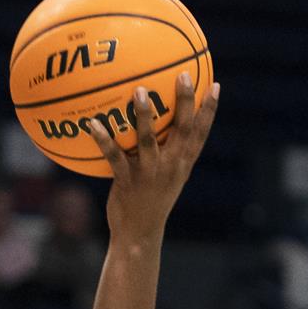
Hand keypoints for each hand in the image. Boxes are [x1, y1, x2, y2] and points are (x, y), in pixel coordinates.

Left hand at [83, 72, 220, 243]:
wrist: (139, 233)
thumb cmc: (150, 201)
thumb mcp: (166, 177)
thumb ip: (168, 153)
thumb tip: (160, 126)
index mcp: (183, 163)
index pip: (201, 133)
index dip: (210, 110)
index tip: (216, 85)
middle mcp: (171, 165)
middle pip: (183, 128)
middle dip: (186, 100)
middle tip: (184, 75)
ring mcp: (149, 172)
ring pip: (148, 139)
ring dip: (145, 114)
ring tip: (140, 90)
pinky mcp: (127, 180)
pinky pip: (114, 155)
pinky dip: (103, 139)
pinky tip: (92, 124)